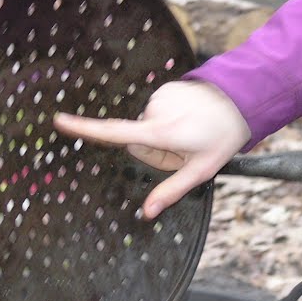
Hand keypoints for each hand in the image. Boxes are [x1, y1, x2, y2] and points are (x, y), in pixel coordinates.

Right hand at [53, 80, 251, 218]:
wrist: (242, 99)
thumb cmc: (222, 137)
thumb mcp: (201, 171)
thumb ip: (172, 191)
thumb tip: (147, 213)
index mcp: (160, 132)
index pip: (115, 132)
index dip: (84, 128)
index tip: (59, 121)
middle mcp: (155, 111)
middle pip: (137, 139)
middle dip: (155, 147)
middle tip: (185, 147)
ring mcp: (160, 96)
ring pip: (149, 124)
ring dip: (164, 131)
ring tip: (192, 129)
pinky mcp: (166, 87)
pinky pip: (158, 109)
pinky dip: (170, 116)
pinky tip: (190, 116)